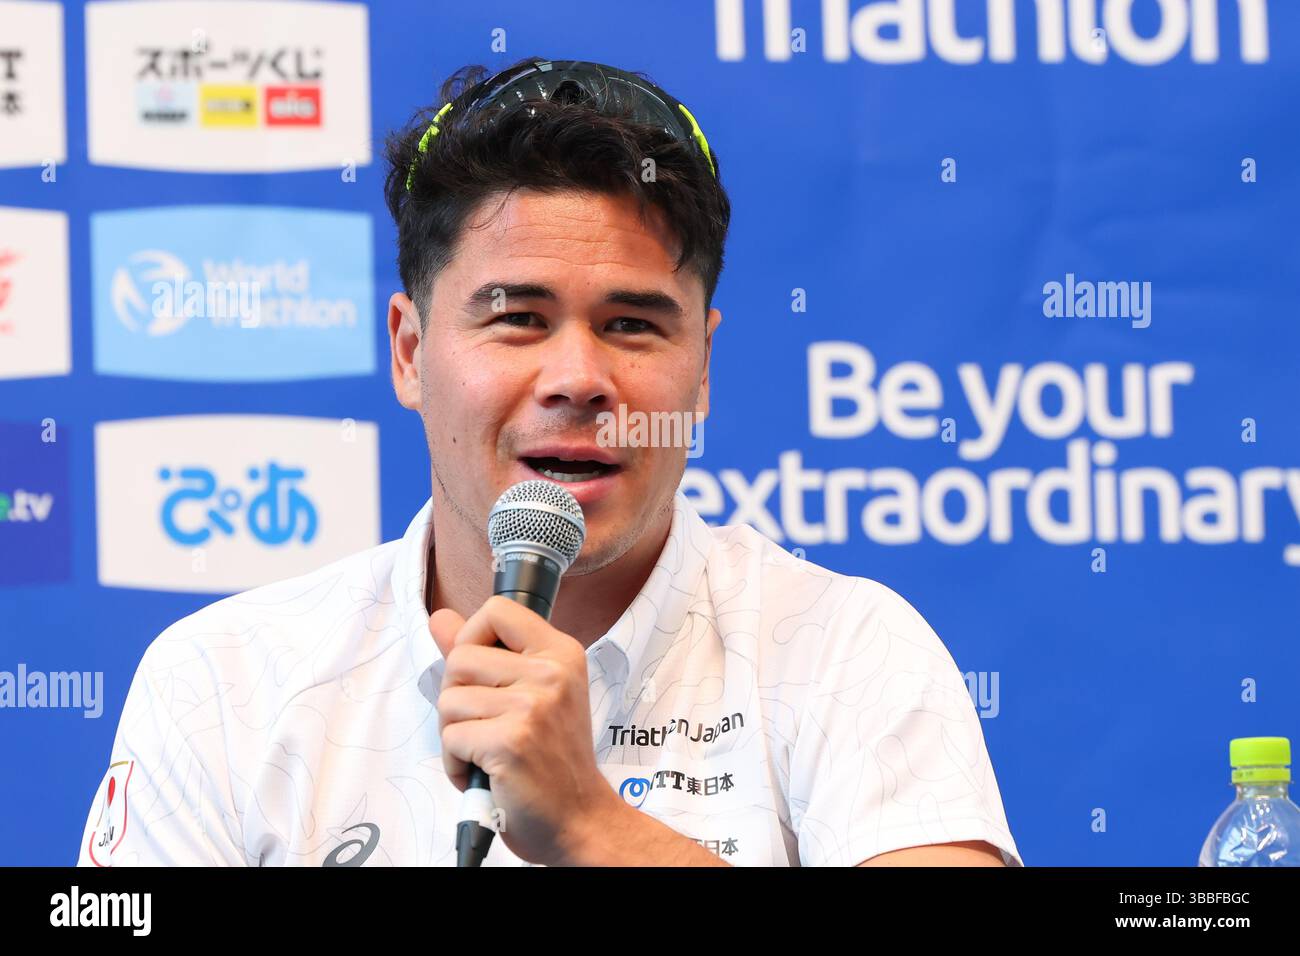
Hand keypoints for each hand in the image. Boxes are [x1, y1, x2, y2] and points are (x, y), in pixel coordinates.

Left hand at [429, 595, 620, 864]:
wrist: (580, 818)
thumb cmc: (553, 760)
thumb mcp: (531, 695)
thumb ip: (483, 654)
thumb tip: (439, 618)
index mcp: (560, 653)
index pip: (497, 610)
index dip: (472, 636)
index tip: (481, 672)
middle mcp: (551, 673)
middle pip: (459, 658)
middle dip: (457, 697)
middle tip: (487, 726)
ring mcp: (532, 707)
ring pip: (449, 700)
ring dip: (455, 734)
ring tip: (487, 752)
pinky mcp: (511, 742)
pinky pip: (451, 738)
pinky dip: (457, 763)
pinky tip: (486, 772)